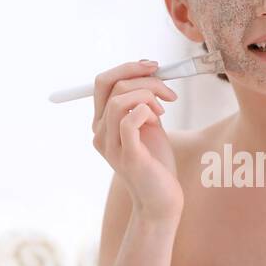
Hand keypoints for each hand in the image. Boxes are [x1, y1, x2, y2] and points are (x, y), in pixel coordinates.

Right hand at [90, 60, 181, 220]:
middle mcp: (100, 133)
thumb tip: (150, 75)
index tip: (153, 66)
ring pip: (118, 100)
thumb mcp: (148, 126)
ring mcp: (111, 145)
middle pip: (108, 84)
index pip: (102, 82)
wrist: (161, 199)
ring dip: (147, 95)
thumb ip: (143, 104)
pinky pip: (129, 121)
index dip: (127, 68)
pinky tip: (159, 120)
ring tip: (163, 110)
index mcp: (102, 123)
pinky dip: (146, 111)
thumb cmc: (157, 163)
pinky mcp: (127, 156)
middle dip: (140, 76)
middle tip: (165, 86)